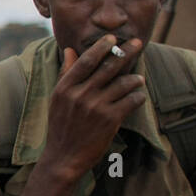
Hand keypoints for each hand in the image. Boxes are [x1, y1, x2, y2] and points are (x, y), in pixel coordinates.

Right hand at [40, 34, 146, 181]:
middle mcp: (80, 94)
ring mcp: (96, 107)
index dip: (101, 47)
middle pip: (108, 67)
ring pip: (123, 83)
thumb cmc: (61, 126)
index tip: (112, 38)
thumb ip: (66, 73)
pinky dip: (137, 96)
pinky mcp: (110, 120)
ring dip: (134, 78)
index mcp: (65, 87)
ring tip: (138, 79)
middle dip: (126, 52)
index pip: (86, 60)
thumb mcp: (57, 98)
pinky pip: (131, 101)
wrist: (64, 157)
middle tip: (138, 43)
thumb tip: (70, 50)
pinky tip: (138, 96)